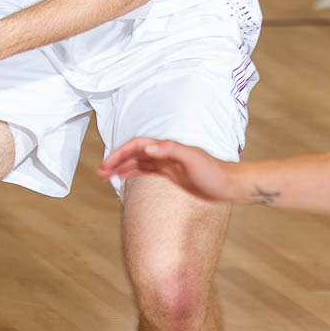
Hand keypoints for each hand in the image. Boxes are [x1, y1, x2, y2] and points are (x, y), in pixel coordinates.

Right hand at [98, 137, 241, 201]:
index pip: (138, 145)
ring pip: (138, 162)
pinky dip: (133, 173)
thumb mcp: (193, 159)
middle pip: (134, 153)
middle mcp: (166, 153)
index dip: (120, 153)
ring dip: (121, 167)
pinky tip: (124, 178)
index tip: (107, 164)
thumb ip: (170, 150)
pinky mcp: (172, 174)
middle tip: (99, 173)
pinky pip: (147, 170)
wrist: (229, 184)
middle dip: (116, 160)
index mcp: (168, 147)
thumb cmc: (214, 172)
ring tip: (105, 176)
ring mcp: (168, 164)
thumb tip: (148, 147)